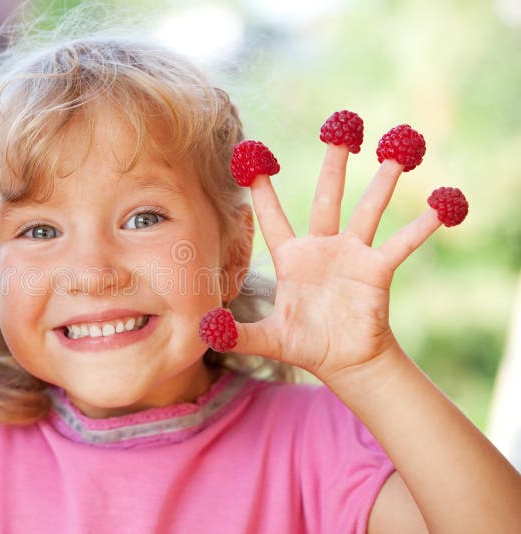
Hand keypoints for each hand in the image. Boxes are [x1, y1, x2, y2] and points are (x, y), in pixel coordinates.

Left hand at [233, 144, 442, 383]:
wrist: (344, 361)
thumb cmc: (305, 345)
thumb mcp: (268, 340)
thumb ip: (238, 334)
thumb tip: (206, 329)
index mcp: (291, 258)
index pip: (272, 218)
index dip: (262, 189)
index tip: (253, 156)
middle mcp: (322, 248)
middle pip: (327, 198)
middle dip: (334, 164)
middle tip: (339, 128)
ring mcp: (352, 255)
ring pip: (368, 210)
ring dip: (383, 182)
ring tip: (397, 149)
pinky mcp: (378, 269)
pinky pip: (402, 244)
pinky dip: (423, 226)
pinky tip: (442, 205)